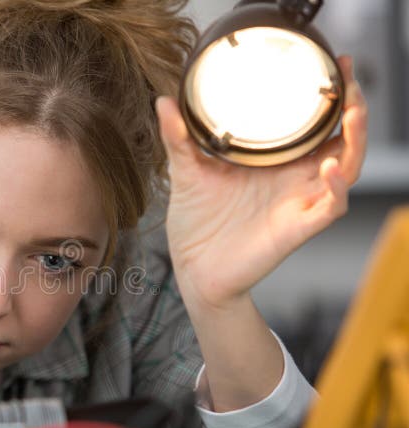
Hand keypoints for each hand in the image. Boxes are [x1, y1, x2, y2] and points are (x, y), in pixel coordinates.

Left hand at [157, 55, 367, 308]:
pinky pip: (331, 205)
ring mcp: (299, 202)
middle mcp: (293, 179)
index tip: (336, 64)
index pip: (314, 124)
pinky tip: (331, 166)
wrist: (193, 269)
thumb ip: (178, 138)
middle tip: (349, 80)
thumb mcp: (186, 172)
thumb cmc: (196, 224)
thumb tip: (165, 101)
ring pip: (347, 167)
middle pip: (341, 139)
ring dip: (355, 139)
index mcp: (274, 162)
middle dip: (352, 108)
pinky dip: (336, 186)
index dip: (330, 96)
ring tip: (352, 113)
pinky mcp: (298, 227)